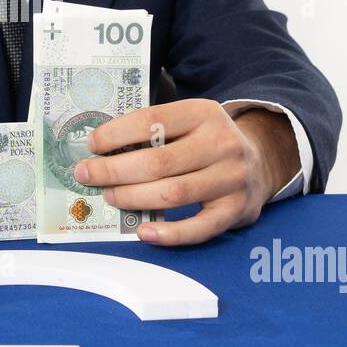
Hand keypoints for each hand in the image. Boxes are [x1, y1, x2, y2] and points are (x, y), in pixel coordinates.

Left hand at [72, 99, 298, 246]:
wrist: (260, 162)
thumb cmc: (205, 143)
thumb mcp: (188, 123)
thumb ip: (154, 131)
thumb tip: (101, 149)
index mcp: (203, 113)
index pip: (152, 120)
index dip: (116, 134)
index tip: (92, 145)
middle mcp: (221, 142)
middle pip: (158, 162)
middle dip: (114, 170)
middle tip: (87, 175)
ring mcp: (232, 177)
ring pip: (173, 194)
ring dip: (133, 198)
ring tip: (110, 197)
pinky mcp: (237, 209)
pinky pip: (199, 228)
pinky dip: (169, 233)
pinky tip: (144, 232)